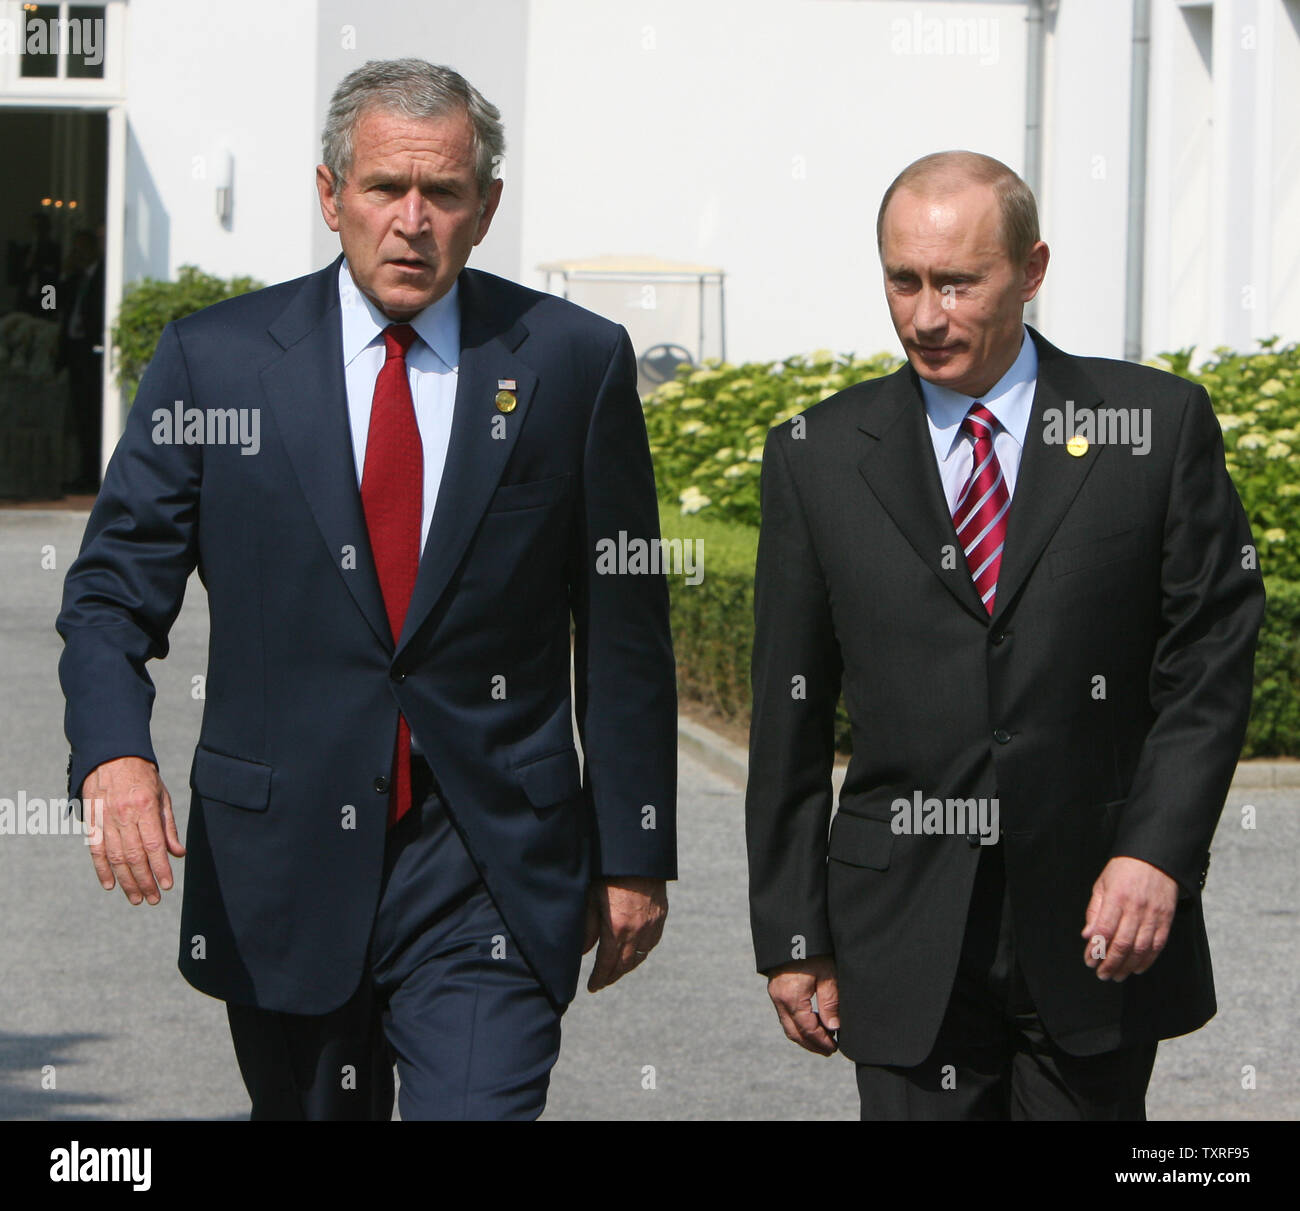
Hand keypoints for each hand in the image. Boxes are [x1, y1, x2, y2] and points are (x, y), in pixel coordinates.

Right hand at [82, 756, 185, 904]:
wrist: (111, 756)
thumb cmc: (143, 776)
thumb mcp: (162, 797)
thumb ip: (168, 827)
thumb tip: (178, 854)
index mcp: (145, 808)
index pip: (154, 846)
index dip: (160, 868)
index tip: (167, 885)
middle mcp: (124, 815)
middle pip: (134, 856)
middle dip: (145, 881)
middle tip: (153, 899)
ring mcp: (105, 819)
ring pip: (115, 858)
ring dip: (126, 881)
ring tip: (137, 898)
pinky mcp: (92, 822)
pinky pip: (96, 850)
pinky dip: (102, 870)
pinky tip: (110, 885)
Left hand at [582, 876, 666, 991]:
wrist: (637, 855)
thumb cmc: (609, 874)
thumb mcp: (591, 898)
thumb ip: (588, 928)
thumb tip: (583, 952)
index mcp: (617, 928)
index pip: (607, 964)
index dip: (599, 978)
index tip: (592, 987)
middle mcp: (637, 931)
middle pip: (624, 965)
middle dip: (612, 976)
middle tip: (602, 982)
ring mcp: (652, 925)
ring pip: (640, 956)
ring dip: (627, 967)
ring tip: (617, 971)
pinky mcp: (661, 916)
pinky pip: (652, 942)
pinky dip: (642, 952)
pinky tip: (635, 952)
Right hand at [766, 956, 839, 1055]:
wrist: (792, 928)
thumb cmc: (813, 949)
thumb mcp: (827, 974)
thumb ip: (830, 1003)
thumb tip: (833, 1028)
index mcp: (791, 997)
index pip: (807, 1029)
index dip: (821, 1041)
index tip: (834, 1048)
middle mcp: (779, 998)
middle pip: (793, 1032)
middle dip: (811, 1044)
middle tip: (828, 1050)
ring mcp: (775, 993)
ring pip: (787, 1024)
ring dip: (803, 1035)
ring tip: (821, 1039)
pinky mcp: (776, 987)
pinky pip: (784, 1013)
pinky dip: (797, 1023)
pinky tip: (811, 1021)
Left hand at [1081, 855, 1177, 980]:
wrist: (1155, 858)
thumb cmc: (1124, 870)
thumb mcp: (1102, 884)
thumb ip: (1094, 910)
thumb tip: (1087, 935)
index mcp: (1116, 898)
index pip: (1104, 930)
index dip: (1096, 949)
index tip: (1089, 961)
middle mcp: (1135, 908)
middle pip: (1122, 944)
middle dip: (1110, 963)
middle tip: (1101, 974)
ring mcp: (1153, 915)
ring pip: (1140, 948)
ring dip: (1127, 966)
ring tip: (1117, 975)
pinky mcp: (1166, 919)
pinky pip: (1158, 945)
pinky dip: (1147, 960)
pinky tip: (1137, 968)